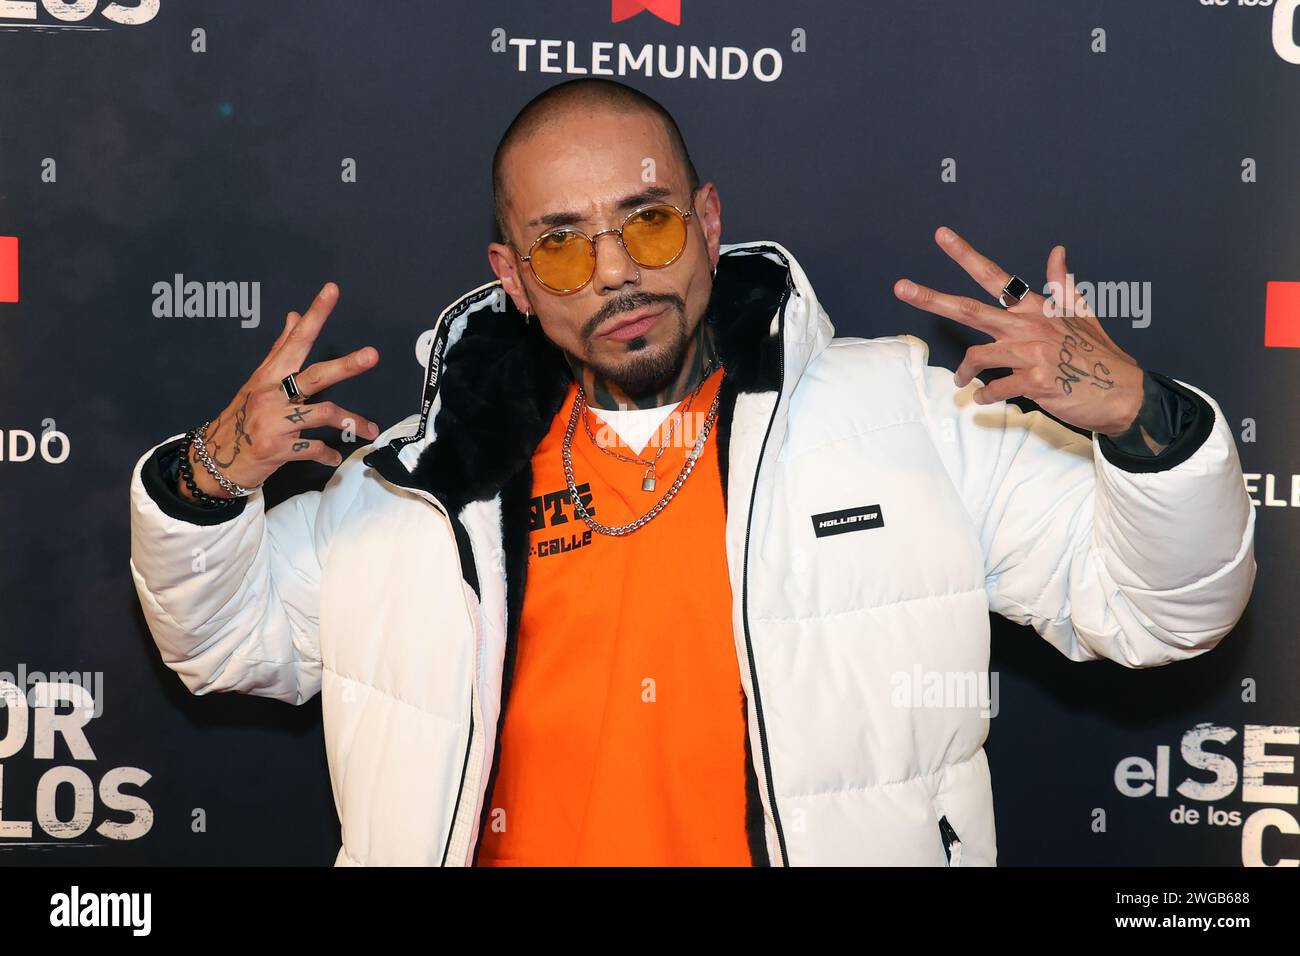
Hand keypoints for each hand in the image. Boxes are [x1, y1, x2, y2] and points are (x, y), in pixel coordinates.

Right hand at [181, 282, 382, 500]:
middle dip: (346, 365)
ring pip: (322, 414)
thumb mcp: (258, 381)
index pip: (296, 339)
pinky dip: (328, 454)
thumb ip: (280, 349)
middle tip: (372, 354)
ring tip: (370, 430)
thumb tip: (294, 315)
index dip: (315, 314)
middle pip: (314, 376)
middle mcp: (271, 395)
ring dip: (351, 423)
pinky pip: (312, 449)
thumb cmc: (241, 417)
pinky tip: (336, 456)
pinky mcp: (277, 449)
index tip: (332, 290)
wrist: (214, 460)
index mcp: (269, 375)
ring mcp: (274, 422)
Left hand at [893, 227, 1143, 436]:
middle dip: (931, 298)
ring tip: (960, 383)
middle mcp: (1029, 326)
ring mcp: (1032, 352)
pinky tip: (982, 400)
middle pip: (970, 309)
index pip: (996, 276)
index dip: (966, 254)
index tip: (940, 235)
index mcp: (1036, 309)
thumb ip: (1062, 284)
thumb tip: (1056, 251)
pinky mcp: (1035, 380)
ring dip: (963, 373)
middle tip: (901, 288)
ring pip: (977, 356)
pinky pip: (996, 387)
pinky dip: (985, 396)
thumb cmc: (1099, 354)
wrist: (1122, 392)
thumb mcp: (1082, 313)